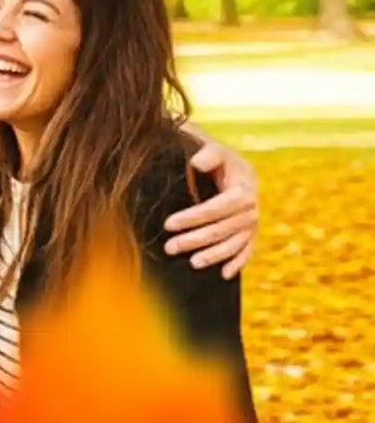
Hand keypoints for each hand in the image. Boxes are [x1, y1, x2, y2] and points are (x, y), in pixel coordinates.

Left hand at [163, 139, 259, 279]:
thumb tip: (197, 162)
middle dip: (196, 239)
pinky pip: (248, 250)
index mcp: (244, 186)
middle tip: (170, 248)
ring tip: (193, 263)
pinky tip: (224, 274)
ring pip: (235, 243)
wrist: (229, 164)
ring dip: (215, 255)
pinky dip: (238, 262)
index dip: (194, 217)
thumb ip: (208, 153)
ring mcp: (253, 221)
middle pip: (224, 228)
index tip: (168, 224)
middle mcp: (252, 206)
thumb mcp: (211, 148)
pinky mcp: (251, 232)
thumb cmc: (214, 155)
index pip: (218, 207)